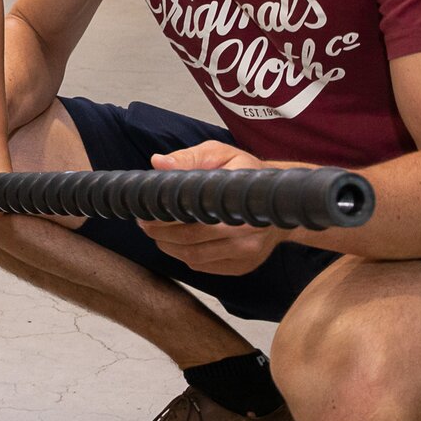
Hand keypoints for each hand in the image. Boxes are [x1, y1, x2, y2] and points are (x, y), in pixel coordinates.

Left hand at [137, 142, 284, 275]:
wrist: (275, 200)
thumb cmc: (244, 173)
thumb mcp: (218, 154)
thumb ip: (188, 158)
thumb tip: (159, 163)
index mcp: (239, 199)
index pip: (195, 216)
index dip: (165, 218)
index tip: (146, 212)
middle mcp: (247, 230)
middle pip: (191, 241)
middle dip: (160, 233)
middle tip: (144, 223)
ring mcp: (246, 252)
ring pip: (195, 257)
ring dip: (169, 247)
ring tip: (155, 232)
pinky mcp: (242, 266)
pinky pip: (204, 266)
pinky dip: (184, 255)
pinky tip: (176, 242)